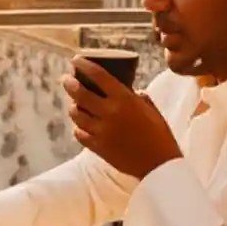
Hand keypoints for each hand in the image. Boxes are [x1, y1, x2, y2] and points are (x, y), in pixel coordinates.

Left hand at [63, 57, 180, 178]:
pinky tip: (81, 125)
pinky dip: (79, 128)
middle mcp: (110, 113)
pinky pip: (80, 134)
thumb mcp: (151, 109)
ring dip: (73, 107)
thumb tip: (128, 90)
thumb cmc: (160, 135)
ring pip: (76, 115)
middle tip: (66, 80)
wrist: (160, 165)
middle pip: (80, 94)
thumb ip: (136, 97)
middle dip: (70, 84)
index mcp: (124, 100)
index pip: (98, 76)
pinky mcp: (98, 148)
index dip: (84, 65)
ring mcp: (102, 131)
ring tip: (74, 104)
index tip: (76, 60)